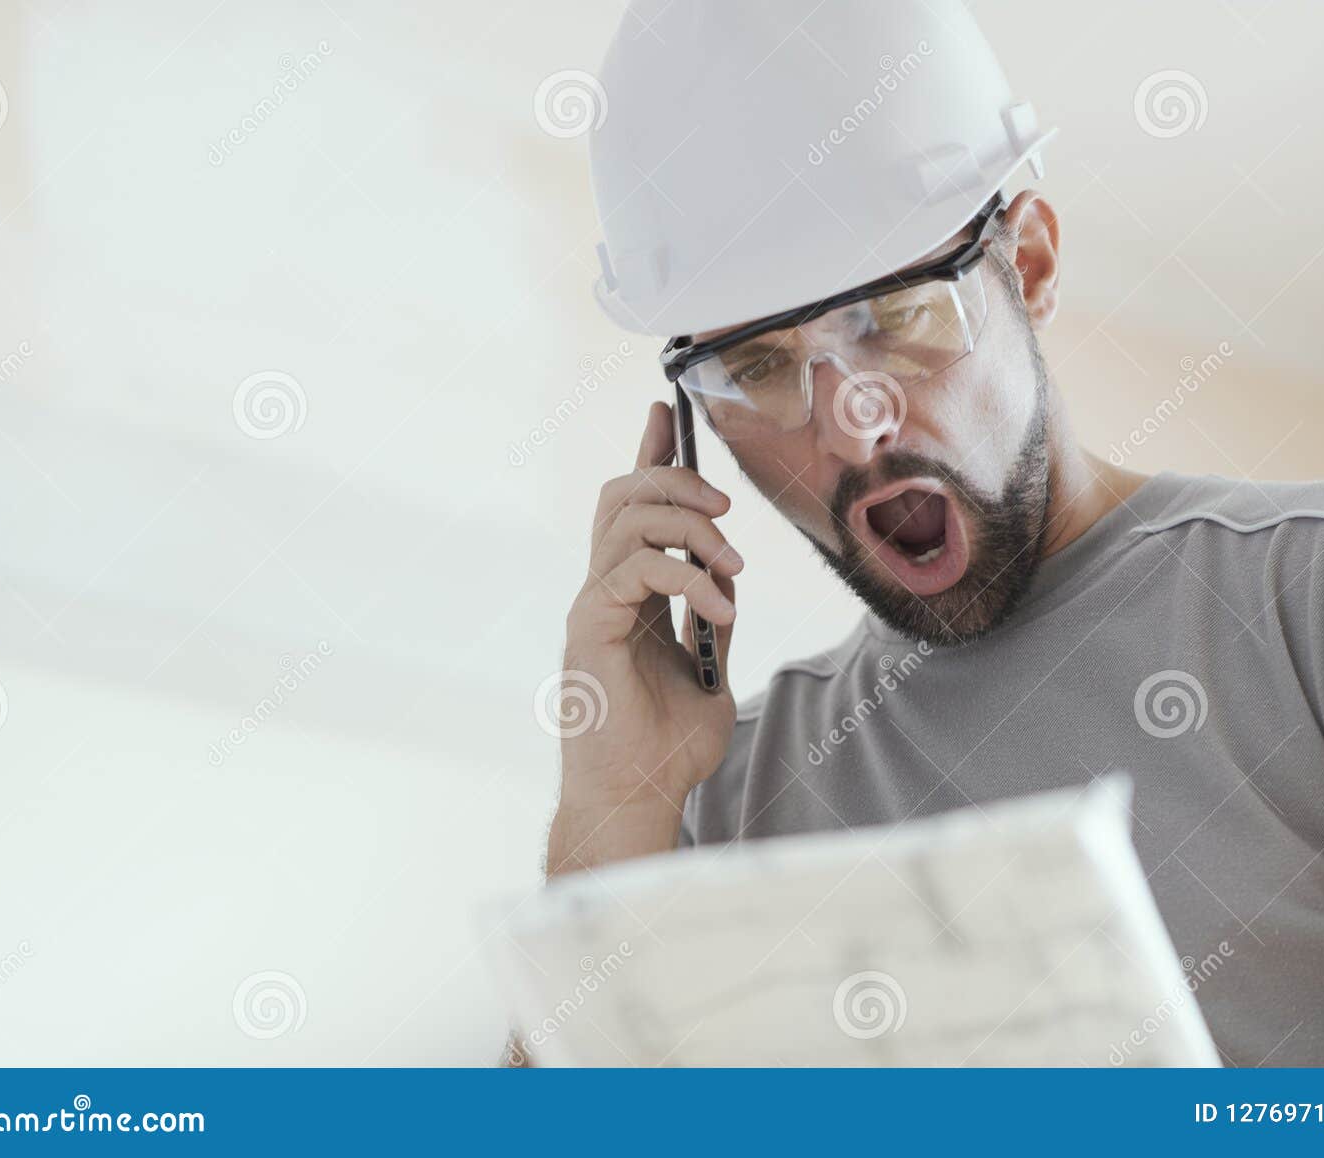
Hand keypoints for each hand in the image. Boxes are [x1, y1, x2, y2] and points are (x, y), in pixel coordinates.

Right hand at [546, 402, 742, 873]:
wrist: (640, 795)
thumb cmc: (669, 748)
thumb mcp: (710, 671)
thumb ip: (712, 620)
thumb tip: (729, 577)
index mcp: (628, 596)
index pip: (634, 509)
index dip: (648, 457)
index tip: (665, 416)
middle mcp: (604, 591)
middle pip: (622, 495)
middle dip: (675, 479)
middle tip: (725, 508)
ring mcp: (593, 605)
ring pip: (625, 519)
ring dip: (690, 527)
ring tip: (733, 566)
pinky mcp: (591, 625)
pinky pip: (635, 568)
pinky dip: (687, 576)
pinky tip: (719, 608)